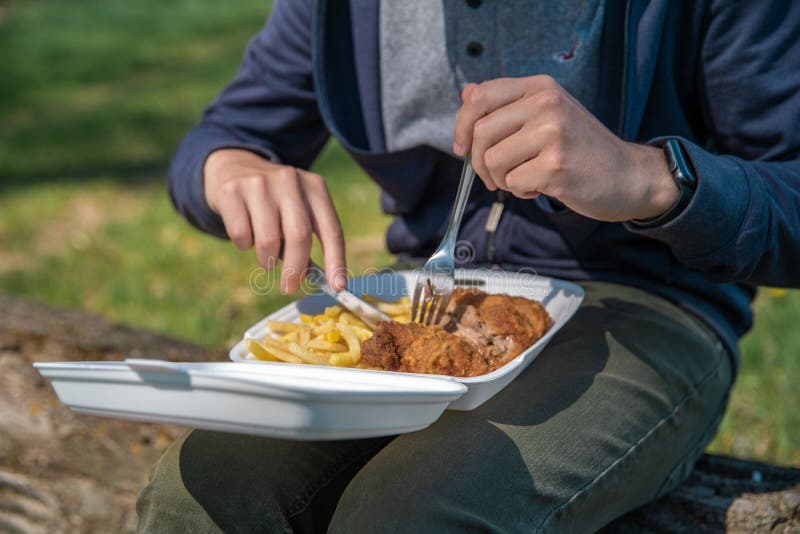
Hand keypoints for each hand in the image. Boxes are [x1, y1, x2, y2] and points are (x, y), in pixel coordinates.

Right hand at [204, 148, 345, 292]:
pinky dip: (244, 245)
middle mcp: (290, 180)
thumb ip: (305, 239)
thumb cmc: (273, 202)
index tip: (337, 286)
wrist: (233, 167)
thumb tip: (309, 277)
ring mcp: (260, 183)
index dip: (336, 260)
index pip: (331, 228)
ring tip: (266, 255)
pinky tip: (246, 233)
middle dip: (296, 269)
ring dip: (267, 259)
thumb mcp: (296, 210)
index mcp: (315, 187)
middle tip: (290, 287)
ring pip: (268, 240)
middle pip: (299, 235)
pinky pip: (241, 235)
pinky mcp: (232, 190)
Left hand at [453, 76, 678, 221]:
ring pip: (492, 160)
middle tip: (495, 176)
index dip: (461, 127)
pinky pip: (513, 183)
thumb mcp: (546, 116)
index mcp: (540, 87)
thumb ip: (507, 105)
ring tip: (528, 178)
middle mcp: (546, 103)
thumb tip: (467, 92)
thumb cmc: (581, 149)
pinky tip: (543, 187)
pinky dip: (522, 192)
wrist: (628, 175)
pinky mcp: (556, 165)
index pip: (479, 98)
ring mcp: (552, 133)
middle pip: (480, 133)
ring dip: (503, 179)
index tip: (462, 149)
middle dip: (479, 163)